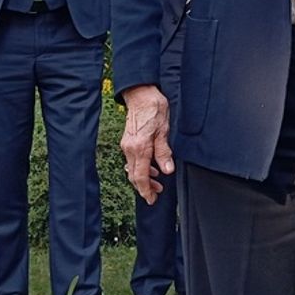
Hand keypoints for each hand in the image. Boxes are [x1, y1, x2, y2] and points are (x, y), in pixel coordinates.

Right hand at [120, 84, 172, 203]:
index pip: (140, 176)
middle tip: (156, 194)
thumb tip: (167, 171)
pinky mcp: (128, 141)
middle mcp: (129, 149)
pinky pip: (133, 160)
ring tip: (157, 182)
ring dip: (144, 177)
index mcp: (139, 148)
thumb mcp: (164, 131)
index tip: (152, 200)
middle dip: (145, 187)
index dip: (146, 190)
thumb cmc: (154, 109)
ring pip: (133, 168)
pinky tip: (151, 167)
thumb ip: (164, 152)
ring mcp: (127, 145)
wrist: (141, 94)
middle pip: (134, 175)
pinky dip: (141, 167)